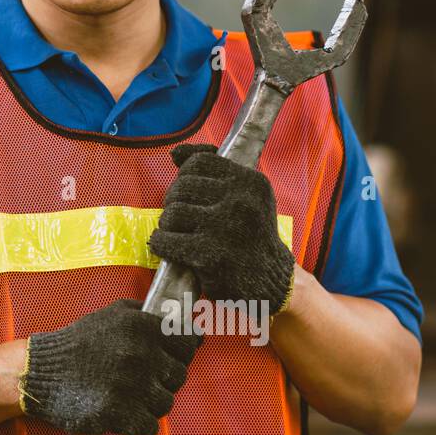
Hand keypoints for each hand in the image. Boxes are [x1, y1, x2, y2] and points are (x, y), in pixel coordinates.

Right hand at [18, 298, 200, 434]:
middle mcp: (140, 352)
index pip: (188, 342)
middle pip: (179, 376)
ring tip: (129, 396)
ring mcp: (130, 383)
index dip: (182, 352)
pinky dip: (139, 425)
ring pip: (166, 403)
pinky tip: (124, 414)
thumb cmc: (79, 342)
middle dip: (163, 379)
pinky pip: (149, 427)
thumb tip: (180, 318)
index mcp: (141, 326)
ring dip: (150, 403)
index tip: (171, 357)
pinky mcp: (118, 411)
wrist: (40, 370)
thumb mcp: (112, 314)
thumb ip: (145, 313)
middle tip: (141, 379)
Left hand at [147, 142, 296, 315]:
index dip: (186, 176)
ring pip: (172, 213)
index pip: (199, 162)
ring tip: (178, 234)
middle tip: (181, 218)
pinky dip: (161, 244)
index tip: (190, 193)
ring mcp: (225, 230)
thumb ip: (212, 171)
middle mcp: (241, 202)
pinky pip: (166, 240)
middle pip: (181, 188)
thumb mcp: (244, 196)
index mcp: (251, 182)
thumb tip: (175, 152)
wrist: (273, 282)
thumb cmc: (251, 235)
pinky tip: (170, 248)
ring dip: (168, 225)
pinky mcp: (209, 256)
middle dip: (174, 202)